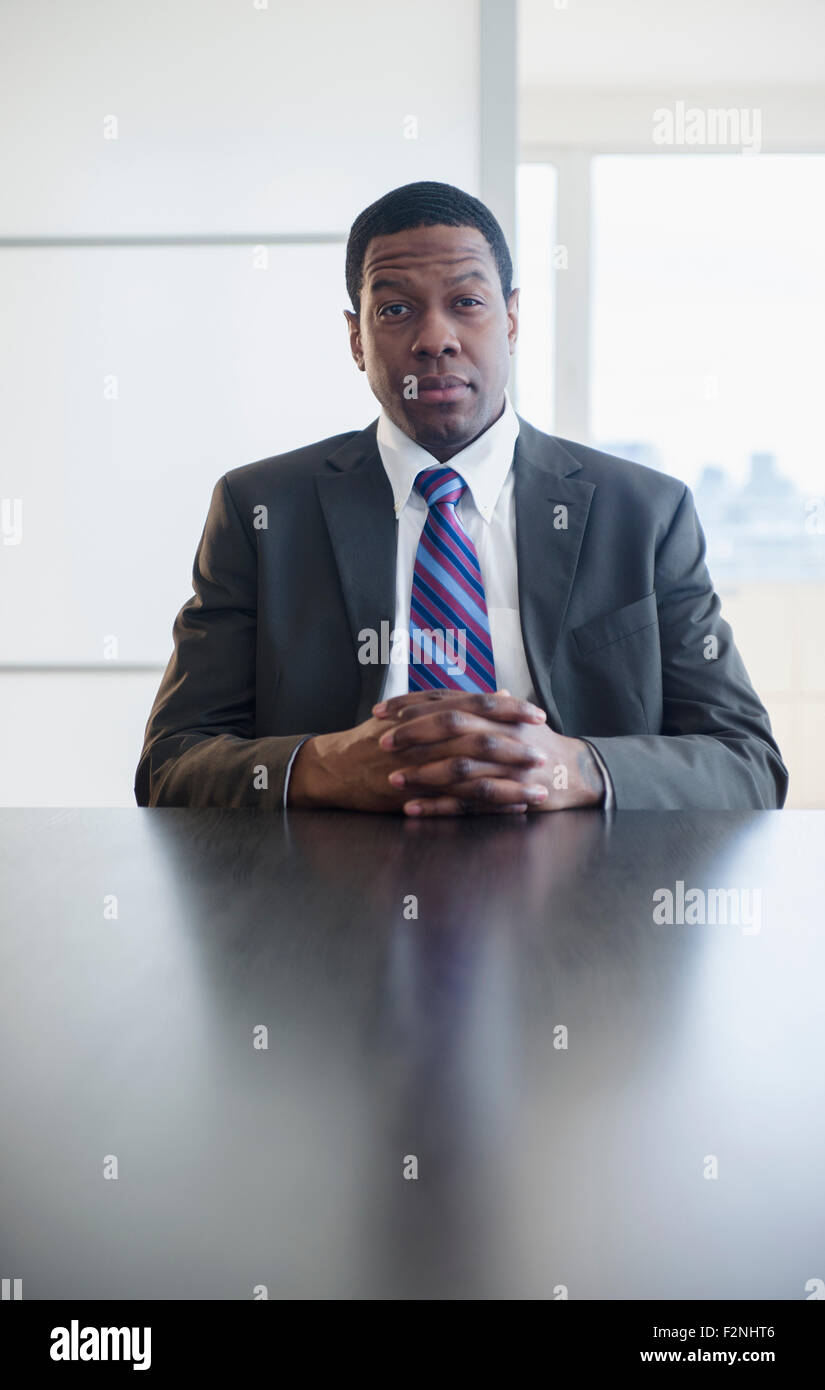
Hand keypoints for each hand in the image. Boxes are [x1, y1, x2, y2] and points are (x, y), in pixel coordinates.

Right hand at [286, 704, 548, 813]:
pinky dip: (486, 806)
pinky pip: (457, 802)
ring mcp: (421, 768)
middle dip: (516, 748)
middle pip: (479, 739)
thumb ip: (454, 702)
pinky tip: (511, 810)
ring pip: (473, 774)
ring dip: (509, 783)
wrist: (336, 767)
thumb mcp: (412, 711)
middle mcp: (425, 738)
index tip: (538, 714)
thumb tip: (497, 693)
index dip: (510, 710)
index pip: (476, 705)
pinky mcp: (416, 795)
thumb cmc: (376, 738)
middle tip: (545, 754)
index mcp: (427, 712)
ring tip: (538, 790)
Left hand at [372, 689, 604, 815]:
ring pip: (458, 765)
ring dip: (422, 772)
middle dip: (413, 734)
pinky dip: (438, 805)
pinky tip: (412, 808)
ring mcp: (505, 765)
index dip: (412, 704)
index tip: (382, 711)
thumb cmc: (537, 743)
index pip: (447, 700)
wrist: (577, 771)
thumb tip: (441, 696)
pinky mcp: (508, 794)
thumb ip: (478, 706)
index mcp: (496, 711)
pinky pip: (468, 801)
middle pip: (451, 726)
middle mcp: (500, 732)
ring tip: (392, 778)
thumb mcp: (510, 717)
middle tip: (382, 741)